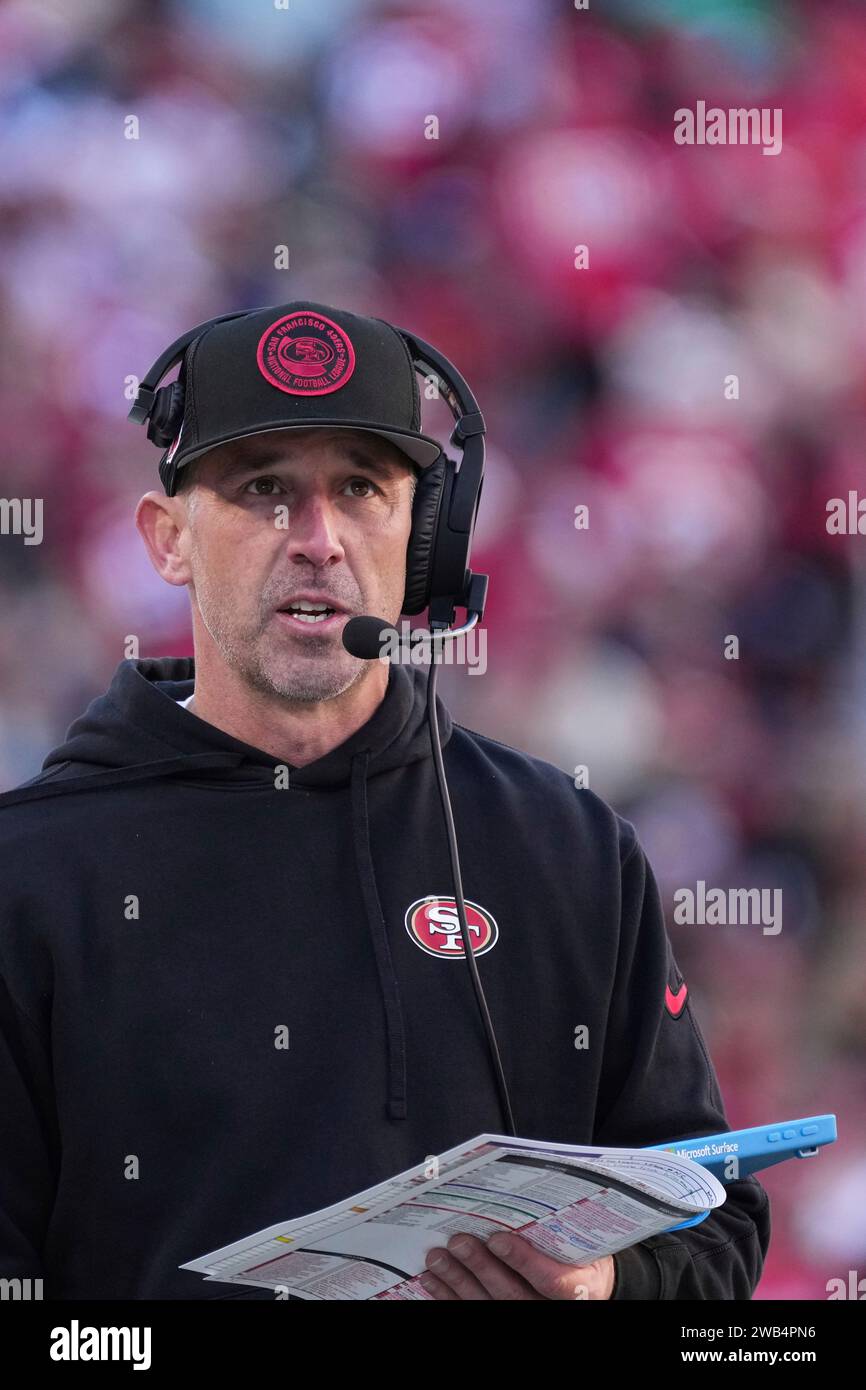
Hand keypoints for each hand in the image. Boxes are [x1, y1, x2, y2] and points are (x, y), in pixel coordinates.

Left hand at [419, 1231, 614, 1299]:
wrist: (586, 1288)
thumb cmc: (583, 1258)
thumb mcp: (586, 1244)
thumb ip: (563, 1229)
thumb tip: (537, 1192)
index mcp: (576, 1287)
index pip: (552, 1280)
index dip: (524, 1261)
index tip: (498, 1239)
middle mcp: (547, 1306)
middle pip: (512, 1293)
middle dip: (481, 1267)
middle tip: (459, 1242)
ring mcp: (524, 1313)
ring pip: (488, 1304)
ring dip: (458, 1281)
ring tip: (437, 1257)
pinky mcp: (500, 1316)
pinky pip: (472, 1310)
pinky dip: (449, 1296)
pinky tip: (432, 1280)